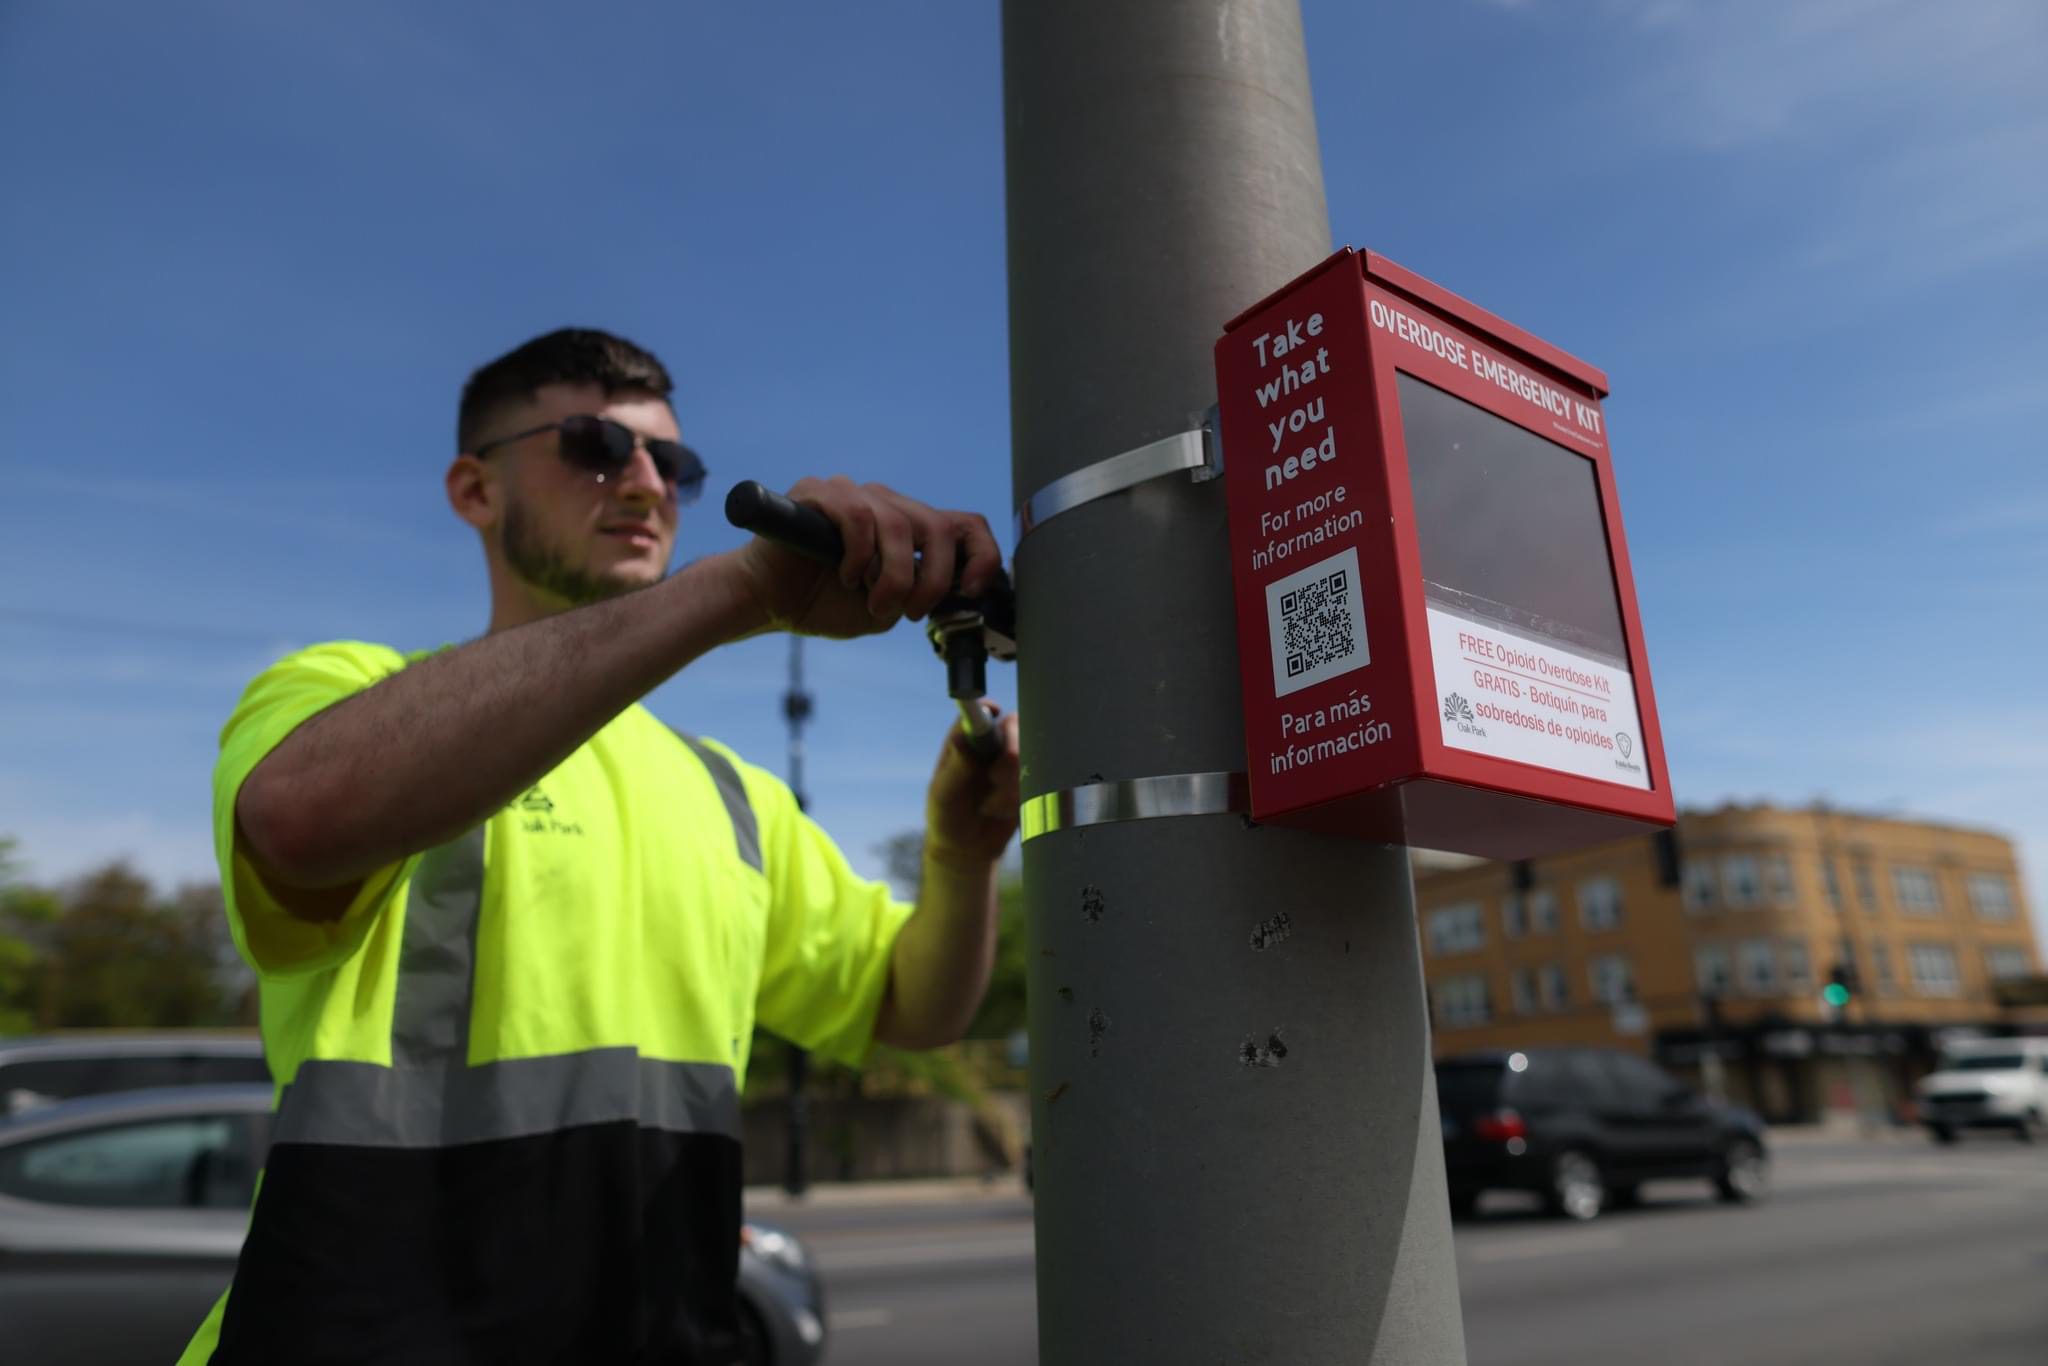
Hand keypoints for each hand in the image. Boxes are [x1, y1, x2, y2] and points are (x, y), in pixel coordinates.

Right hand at [726, 476, 1002, 638]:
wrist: (766, 601)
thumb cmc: (823, 602)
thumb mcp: (886, 609)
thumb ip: (919, 596)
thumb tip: (953, 592)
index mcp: (908, 526)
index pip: (966, 524)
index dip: (982, 556)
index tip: (970, 591)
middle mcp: (886, 503)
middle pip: (939, 526)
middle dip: (933, 579)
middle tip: (911, 612)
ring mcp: (854, 493)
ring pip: (901, 526)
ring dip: (894, 576)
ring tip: (872, 600)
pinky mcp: (820, 493)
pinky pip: (858, 517)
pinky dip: (859, 556)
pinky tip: (844, 575)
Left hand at [924, 707, 1021, 869]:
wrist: (967, 849)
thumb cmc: (947, 817)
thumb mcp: (944, 795)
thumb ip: (956, 768)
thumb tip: (962, 739)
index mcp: (967, 740)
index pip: (982, 712)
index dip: (990, 710)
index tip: (994, 716)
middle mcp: (992, 745)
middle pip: (1016, 727)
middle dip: (1010, 755)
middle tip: (995, 778)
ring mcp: (1012, 762)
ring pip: (1029, 757)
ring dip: (1011, 786)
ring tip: (989, 806)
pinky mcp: (1029, 782)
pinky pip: (1037, 783)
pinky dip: (1020, 801)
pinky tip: (1003, 812)